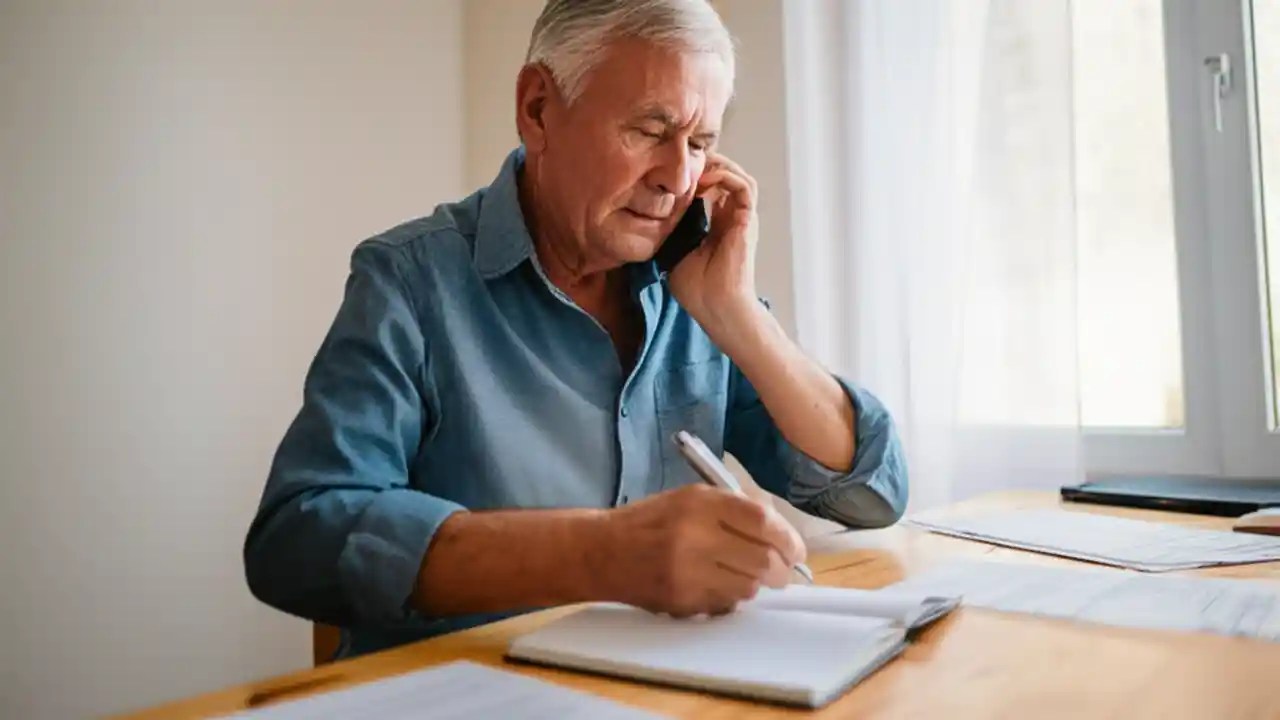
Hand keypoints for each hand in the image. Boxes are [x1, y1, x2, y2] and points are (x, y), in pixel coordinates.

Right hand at [601, 484, 806, 616]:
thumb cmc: (651, 522)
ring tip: (746, 576)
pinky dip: (732, 598)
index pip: (762, 521)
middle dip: (782, 570)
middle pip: (763, 560)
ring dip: (756, 585)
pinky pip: (726, 604)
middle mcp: (694, 535)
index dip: (789, 538)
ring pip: (749, 587)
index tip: (797, 550)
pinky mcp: (681, 599)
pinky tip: (718, 586)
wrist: (601, 552)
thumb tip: (781, 530)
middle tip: (783, 572)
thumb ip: (733, 508)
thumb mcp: (689, 499)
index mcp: (700, 503)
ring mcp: (687, 571)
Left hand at [667, 153, 759, 333]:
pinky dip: (727, 176)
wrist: (716, 306)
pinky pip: (744, 186)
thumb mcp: (673, 251)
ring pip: (738, 176)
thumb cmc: (696, 288)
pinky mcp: (747, 220)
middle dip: (705, 165)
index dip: (694, 176)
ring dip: (718, 166)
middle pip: (725, 176)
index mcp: (716, 225)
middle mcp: (731, 218)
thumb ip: (670, 231)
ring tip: (696, 166)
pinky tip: (705, 178)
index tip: (672, 173)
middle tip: (683, 163)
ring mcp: (742, 218)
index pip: (711, 189)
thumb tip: (650, 214)